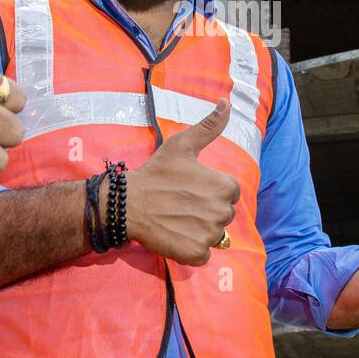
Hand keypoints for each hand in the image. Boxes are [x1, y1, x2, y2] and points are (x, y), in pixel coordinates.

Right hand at [121, 98, 240, 266]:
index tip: (190, 189)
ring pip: (214, 235)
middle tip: (181, 203)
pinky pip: (203, 254)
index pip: (229, 193)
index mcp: (225, 186)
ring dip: (199, 230)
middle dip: (206, 211)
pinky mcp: (196, 253)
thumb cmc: (156, 173)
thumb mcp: (183, 145)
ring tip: (177, 218)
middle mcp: (222, 212)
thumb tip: (226, 102)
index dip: (210, 191)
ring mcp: (209, 235)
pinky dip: (191, 249)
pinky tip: (175, 234)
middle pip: (223, 215)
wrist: (129, 203)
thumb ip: (210, 126)